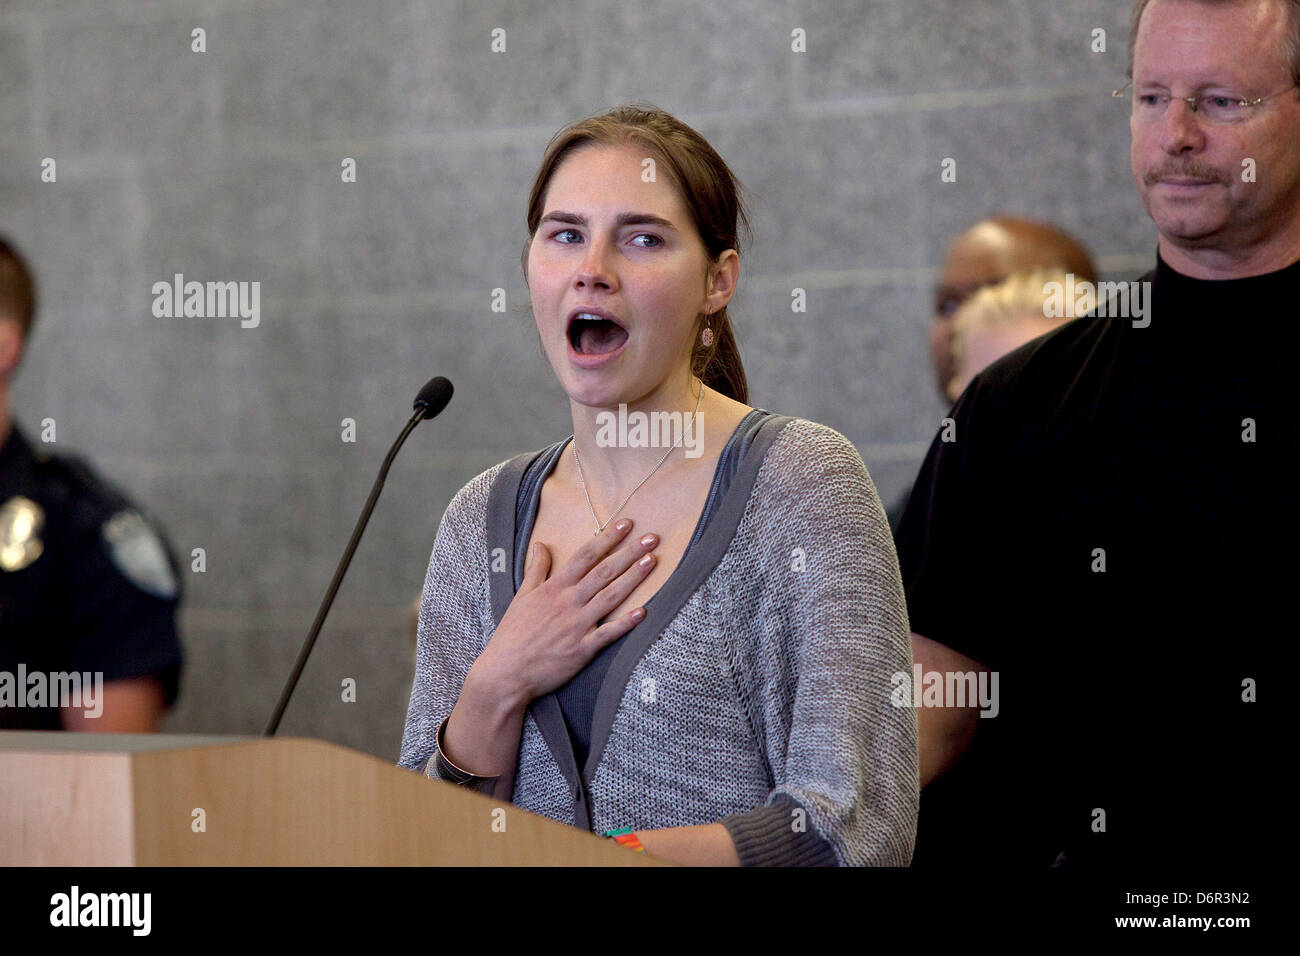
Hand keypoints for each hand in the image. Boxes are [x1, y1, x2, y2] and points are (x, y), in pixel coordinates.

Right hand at [475, 518, 658, 705]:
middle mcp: (569, 602)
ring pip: (611, 596)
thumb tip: (541, 544)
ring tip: (651, 561)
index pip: (585, 556)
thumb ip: (536, 569)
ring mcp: (577, 625)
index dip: (607, 538)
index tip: (626, 524)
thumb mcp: (521, 596)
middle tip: (651, 539)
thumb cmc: (513, 634)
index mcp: (554, 587)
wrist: (506, 672)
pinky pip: (608, 634)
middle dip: (629, 553)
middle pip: (604, 572)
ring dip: (633, 578)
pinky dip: (626, 623)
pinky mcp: (582, 649)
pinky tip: (643, 612)